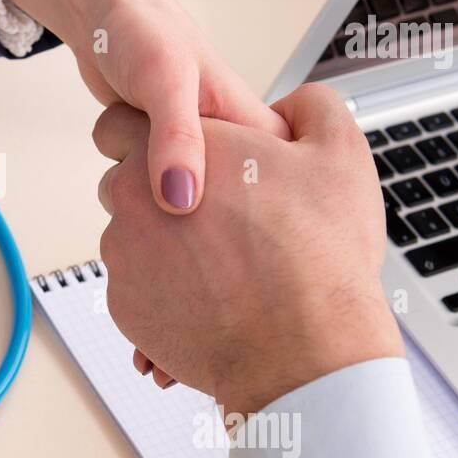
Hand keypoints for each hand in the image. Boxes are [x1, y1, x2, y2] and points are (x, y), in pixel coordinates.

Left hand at [4, 0, 289, 213]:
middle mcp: (230, 154)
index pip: (279, 196)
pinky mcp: (161, 171)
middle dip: (193, 219)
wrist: (103, 16)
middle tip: (171, 210)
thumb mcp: (165, 79)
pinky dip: (136, 206)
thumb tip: (181, 197)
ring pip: (179, 216)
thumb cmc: (145, 30)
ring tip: (150, 196)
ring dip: (156, 211)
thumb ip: (178, 137)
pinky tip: (131, 196)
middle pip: (223, 216)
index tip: (230, 237)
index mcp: (254, 131)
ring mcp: (194, 165)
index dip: (258, 222)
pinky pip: (151, 209)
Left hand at [94, 83, 403, 414]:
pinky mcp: (124, 306)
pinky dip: (164, 291)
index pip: (118, 123)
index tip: (176, 155)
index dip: (147, 134)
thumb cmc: (319, 257)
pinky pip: (137, 288)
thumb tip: (292, 105)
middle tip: (217, 215)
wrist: (304, 352)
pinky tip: (212, 297)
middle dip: (157, 192)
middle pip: (124, 183)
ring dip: (163, 245)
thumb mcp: (340, 153)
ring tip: (223, 265)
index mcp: (178, 149)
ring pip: (130, 238)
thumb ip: (311, 108)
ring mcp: (123, 255)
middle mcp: (133, 197)